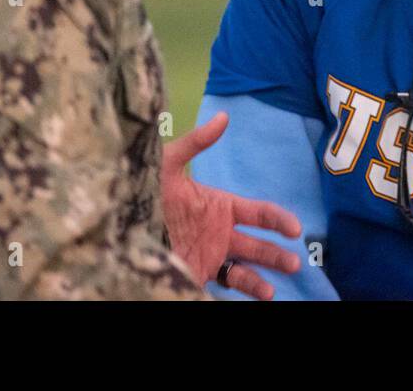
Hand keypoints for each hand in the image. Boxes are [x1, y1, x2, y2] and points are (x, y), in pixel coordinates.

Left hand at [161, 111, 302, 299]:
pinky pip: (228, 283)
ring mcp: (211, 255)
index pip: (259, 213)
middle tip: (296, 262)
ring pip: (247, 267)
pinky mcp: (198, 275)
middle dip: (278, 253)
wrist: (117, 234)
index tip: (295, 229)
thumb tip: (224, 116)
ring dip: (265, 275)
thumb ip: (195, 144)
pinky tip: (261, 294)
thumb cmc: (143, 194)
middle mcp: (220, 232)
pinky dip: (247, 290)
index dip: (279, 220)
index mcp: (220, 206)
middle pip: (258, 244)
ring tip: (274, 290)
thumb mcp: (166, 166)